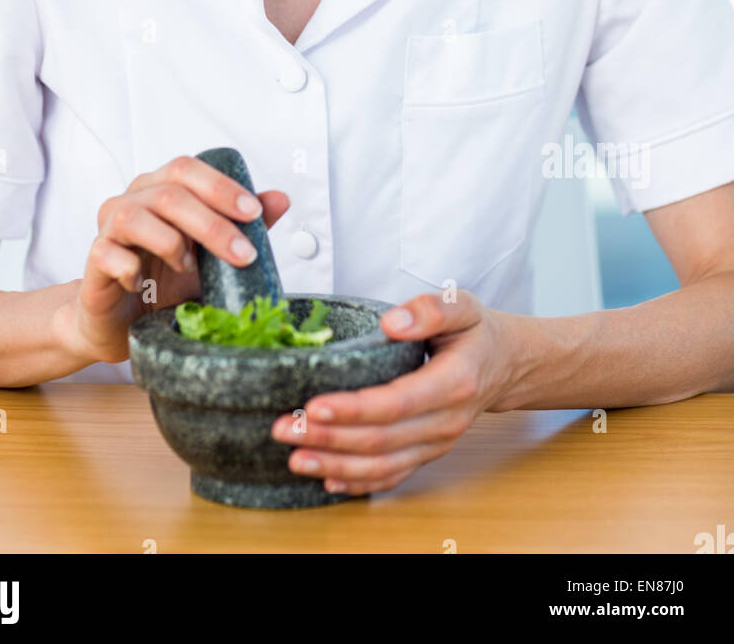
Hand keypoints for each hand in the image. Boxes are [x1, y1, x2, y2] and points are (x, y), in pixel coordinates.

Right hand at [55, 155, 289, 366]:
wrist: (122, 321)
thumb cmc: (166, 280)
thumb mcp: (212, 255)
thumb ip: (242, 225)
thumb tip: (281, 198)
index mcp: (161, 188)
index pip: (187, 169)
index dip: (221, 187)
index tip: (254, 213)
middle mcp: (132, 200)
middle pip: (168, 193)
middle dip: (212, 223)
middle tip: (242, 255)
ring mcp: (109, 228)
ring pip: (135, 216)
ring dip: (171, 243)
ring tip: (188, 268)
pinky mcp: (93, 260)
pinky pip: (107, 253)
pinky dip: (131, 268)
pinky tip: (143, 283)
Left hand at [270, 290, 514, 495]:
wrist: (504, 364)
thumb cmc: (476, 332)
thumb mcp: (463, 306)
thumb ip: (431, 309)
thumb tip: (392, 324)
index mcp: (454, 382)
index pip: (397, 403)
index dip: (354, 408)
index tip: (314, 404)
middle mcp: (446, 421)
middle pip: (382, 440)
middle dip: (329, 437)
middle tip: (284, 428)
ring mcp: (437, 443)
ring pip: (383, 465)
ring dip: (335, 465)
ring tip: (294, 457)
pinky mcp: (426, 453)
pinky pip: (392, 476)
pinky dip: (358, 482)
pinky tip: (327, 478)